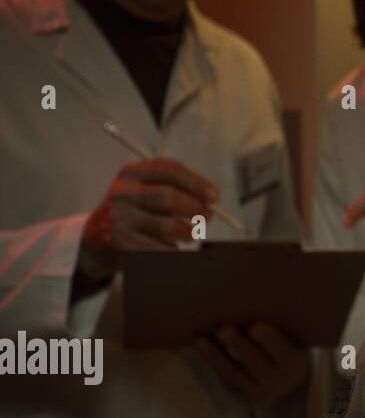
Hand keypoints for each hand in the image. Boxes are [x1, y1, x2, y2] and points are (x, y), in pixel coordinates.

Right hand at [79, 158, 217, 277]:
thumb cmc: (136, 208)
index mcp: (131, 173)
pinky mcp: (121, 243)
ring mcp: (119, 219)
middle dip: (195, 208)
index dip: (197, 183)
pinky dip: (174, 247)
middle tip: (208, 217)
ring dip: (189, 231)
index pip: (169, 170)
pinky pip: (160, 246)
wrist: (96, 236)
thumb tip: (210, 199)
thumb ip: (175, 187)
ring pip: (168, 226)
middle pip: (169, 198)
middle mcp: (122, 193)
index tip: (215, 197)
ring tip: (193, 233)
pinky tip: (174, 246)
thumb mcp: (145, 188)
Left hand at [195, 323, 309, 408]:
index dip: (270, 340)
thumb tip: (254, 300)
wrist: (285, 379)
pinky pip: (224, 378)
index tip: (256, 326)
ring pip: (234, 373)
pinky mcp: (240, 395)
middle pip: (256, 362)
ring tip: (201, 339)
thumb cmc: (286, 345)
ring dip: (215, 355)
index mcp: (295, 363)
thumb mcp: (291, 339)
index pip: (283, 352)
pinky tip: (201, 346)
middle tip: (223, 329)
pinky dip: (212, 362)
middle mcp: (278, 380)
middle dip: (238, 345)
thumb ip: (279, 326)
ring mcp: (258, 392)